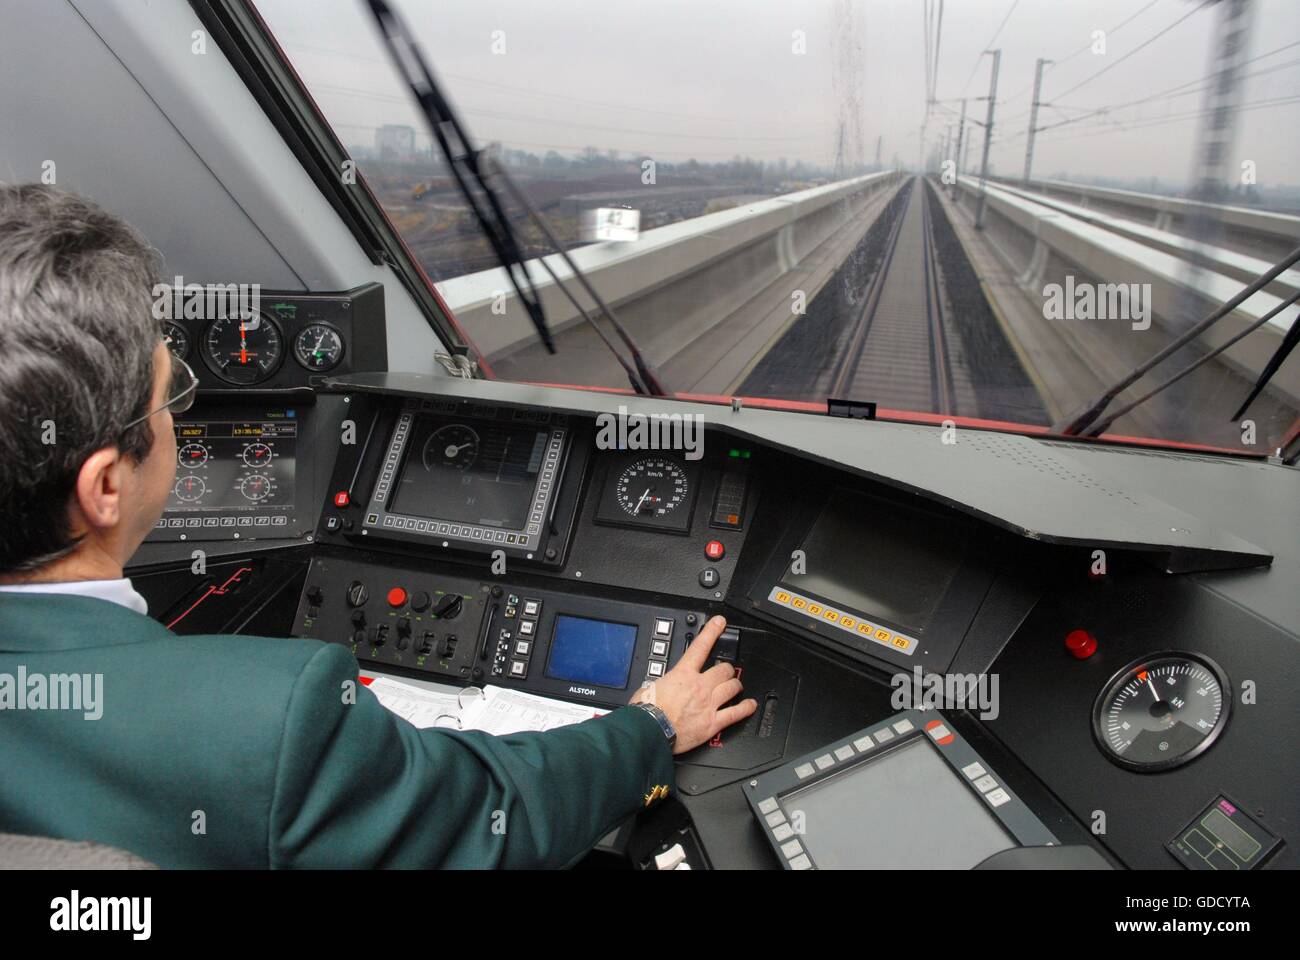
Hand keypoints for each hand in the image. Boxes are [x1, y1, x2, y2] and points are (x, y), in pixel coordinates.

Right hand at [629, 615, 756, 753]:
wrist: (649, 731)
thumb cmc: (646, 711)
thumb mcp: (649, 686)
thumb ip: (662, 683)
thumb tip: (660, 685)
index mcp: (683, 675)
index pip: (701, 647)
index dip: (712, 631)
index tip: (720, 623)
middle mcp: (699, 686)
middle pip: (723, 669)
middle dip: (726, 668)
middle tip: (725, 670)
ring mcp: (708, 704)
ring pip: (732, 687)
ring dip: (735, 685)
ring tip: (736, 686)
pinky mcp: (712, 723)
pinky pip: (735, 713)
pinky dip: (746, 708)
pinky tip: (750, 705)